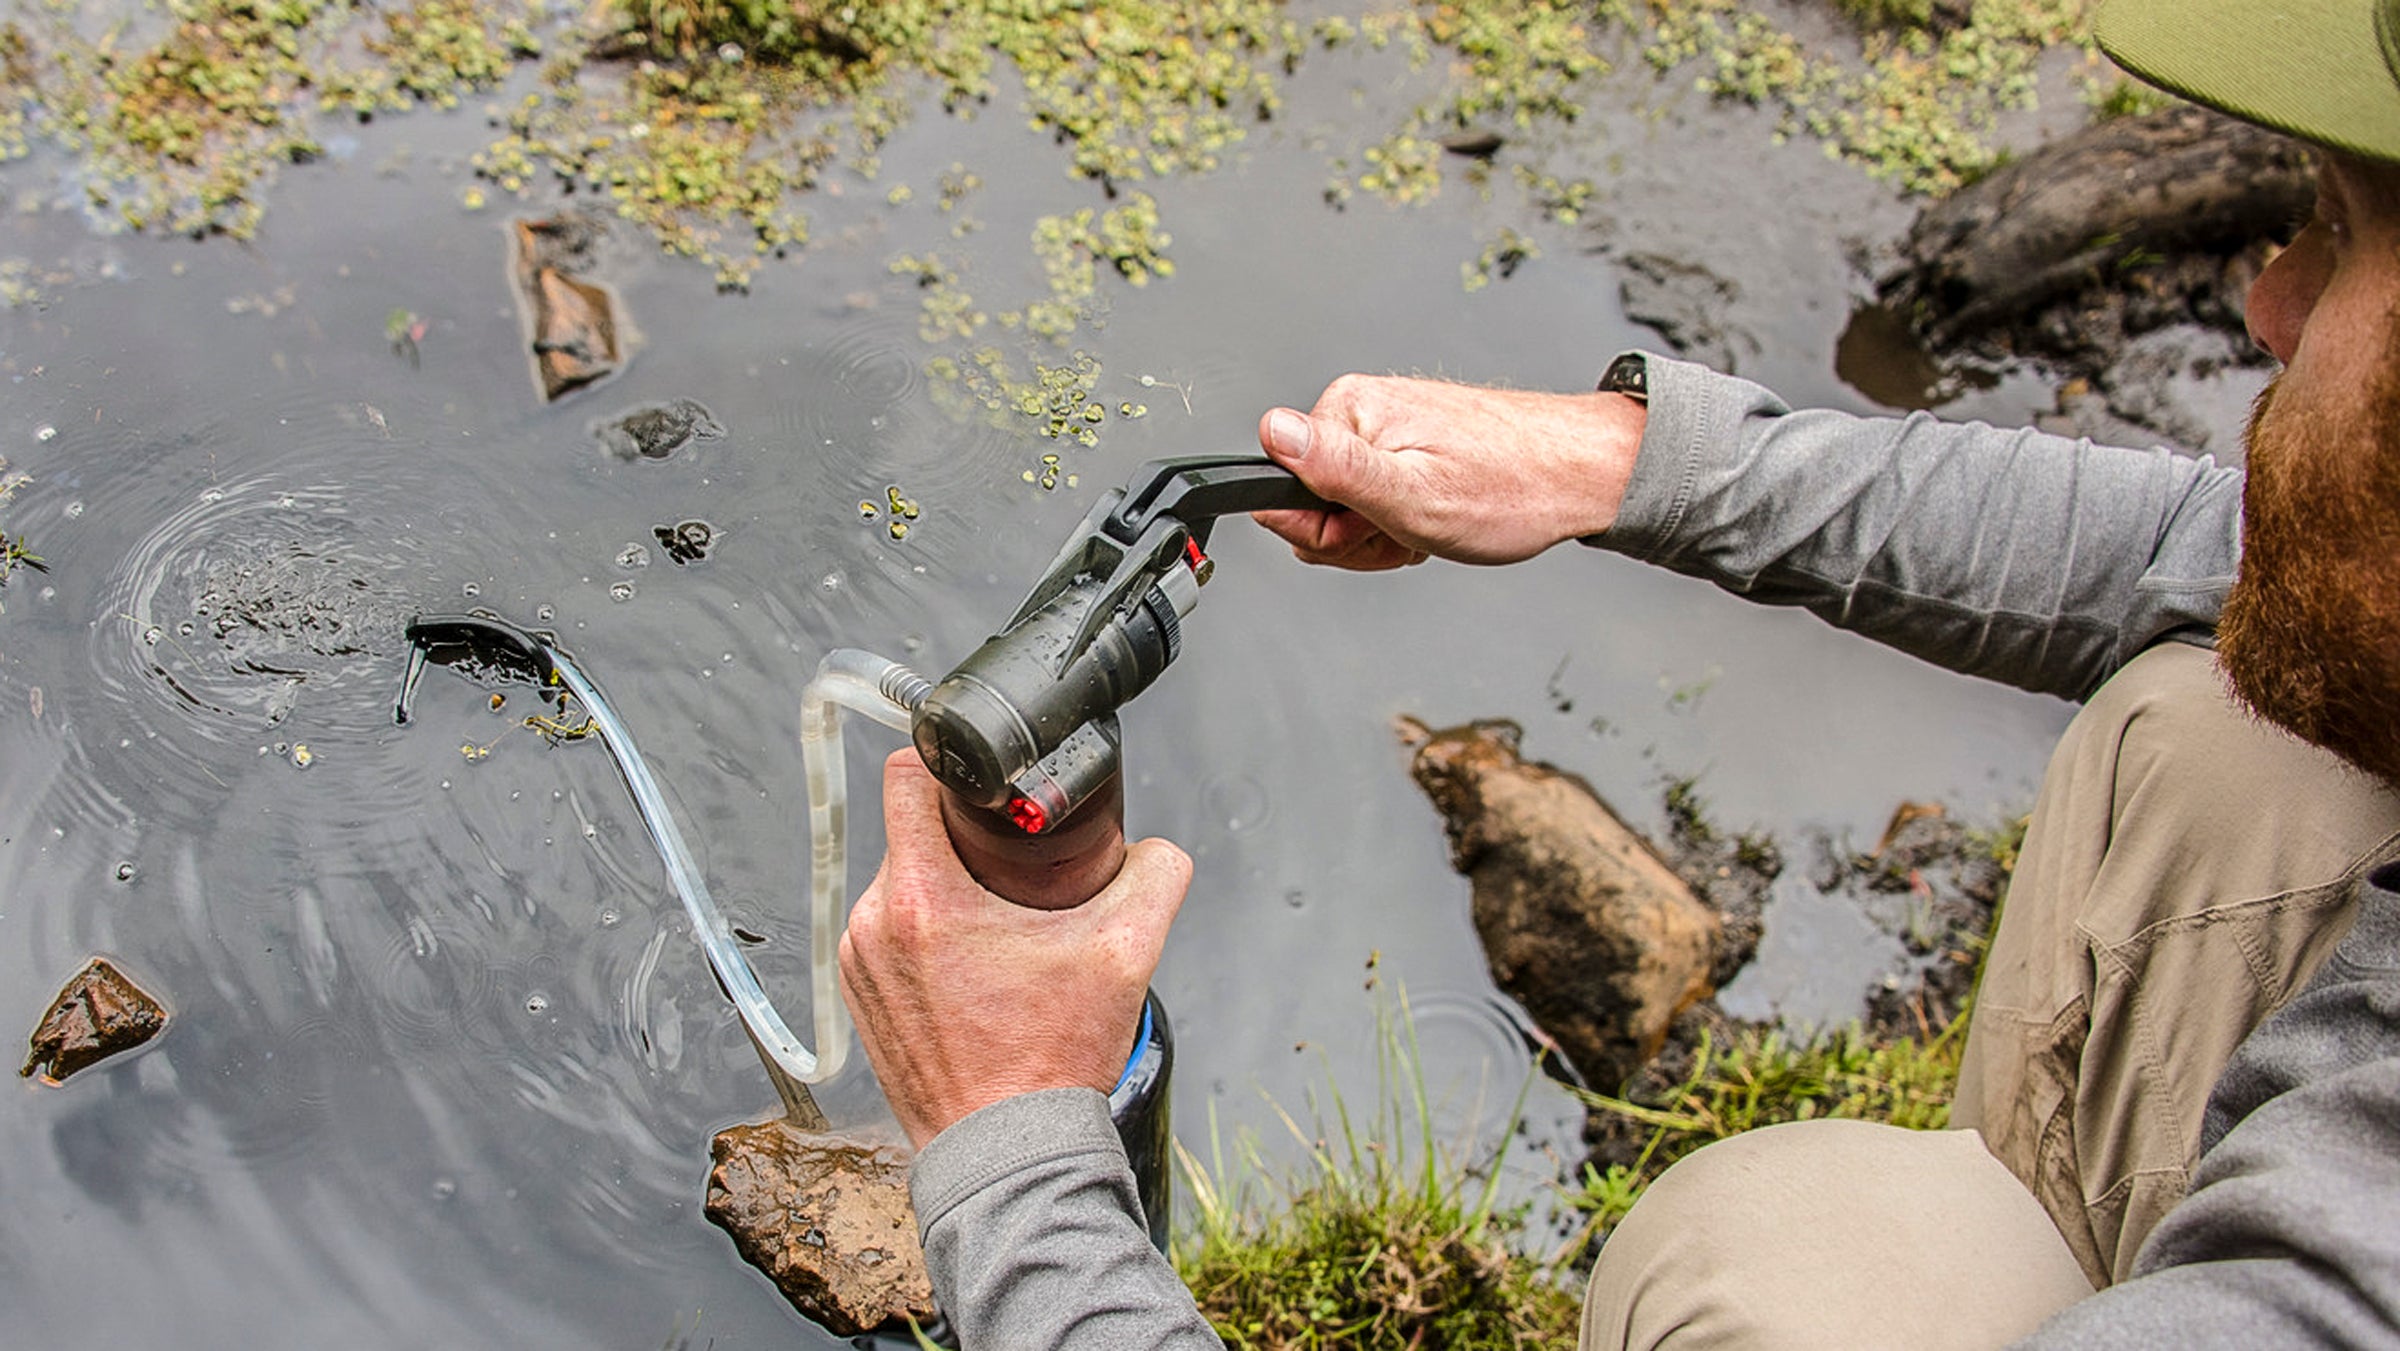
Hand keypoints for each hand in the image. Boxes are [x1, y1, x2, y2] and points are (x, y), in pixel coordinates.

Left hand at [838, 751, 1192, 1148]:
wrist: (1008, 1153)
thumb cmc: (1047, 1064)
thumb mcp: (1124, 956)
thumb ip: (1154, 878)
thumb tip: (1157, 850)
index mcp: (923, 899)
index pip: (904, 777)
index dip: (946, 761)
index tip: (980, 776)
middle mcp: (874, 925)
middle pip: (912, 833)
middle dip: (963, 840)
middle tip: (1014, 869)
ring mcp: (860, 964)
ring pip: (901, 884)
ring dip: (945, 890)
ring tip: (999, 926)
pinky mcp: (860, 997)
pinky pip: (888, 934)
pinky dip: (926, 936)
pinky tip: (973, 966)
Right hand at [1251, 374, 1645, 569]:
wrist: (1582, 474)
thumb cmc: (1513, 487)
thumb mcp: (1414, 493)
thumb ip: (1335, 468)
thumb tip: (1273, 431)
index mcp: (1349, 411)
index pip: (1281, 494)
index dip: (1329, 532)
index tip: (1377, 531)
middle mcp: (1362, 412)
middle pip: (1312, 507)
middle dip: (1359, 539)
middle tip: (1413, 532)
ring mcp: (1386, 430)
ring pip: (1346, 512)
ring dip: (1386, 534)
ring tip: (1433, 524)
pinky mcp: (1408, 446)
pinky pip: (1378, 502)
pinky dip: (1406, 523)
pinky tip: (1441, 517)